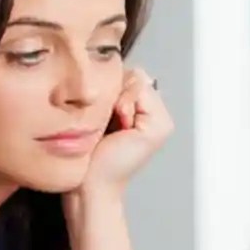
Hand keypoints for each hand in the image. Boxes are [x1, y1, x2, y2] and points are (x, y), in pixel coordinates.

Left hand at [76, 67, 173, 198]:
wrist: (90, 183)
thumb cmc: (87, 153)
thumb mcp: (98, 113)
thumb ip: (111, 92)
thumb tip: (111, 66)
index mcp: (142, 113)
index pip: (131, 76)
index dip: (112, 85)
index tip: (101, 112)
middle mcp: (156, 116)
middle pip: (135, 75)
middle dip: (116, 90)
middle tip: (109, 119)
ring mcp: (161, 121)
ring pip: (138, 80)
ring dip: (119, 98)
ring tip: (114, 123)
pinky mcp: (160, 126)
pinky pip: (140, 91)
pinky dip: (125, 103)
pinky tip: (120, 125)